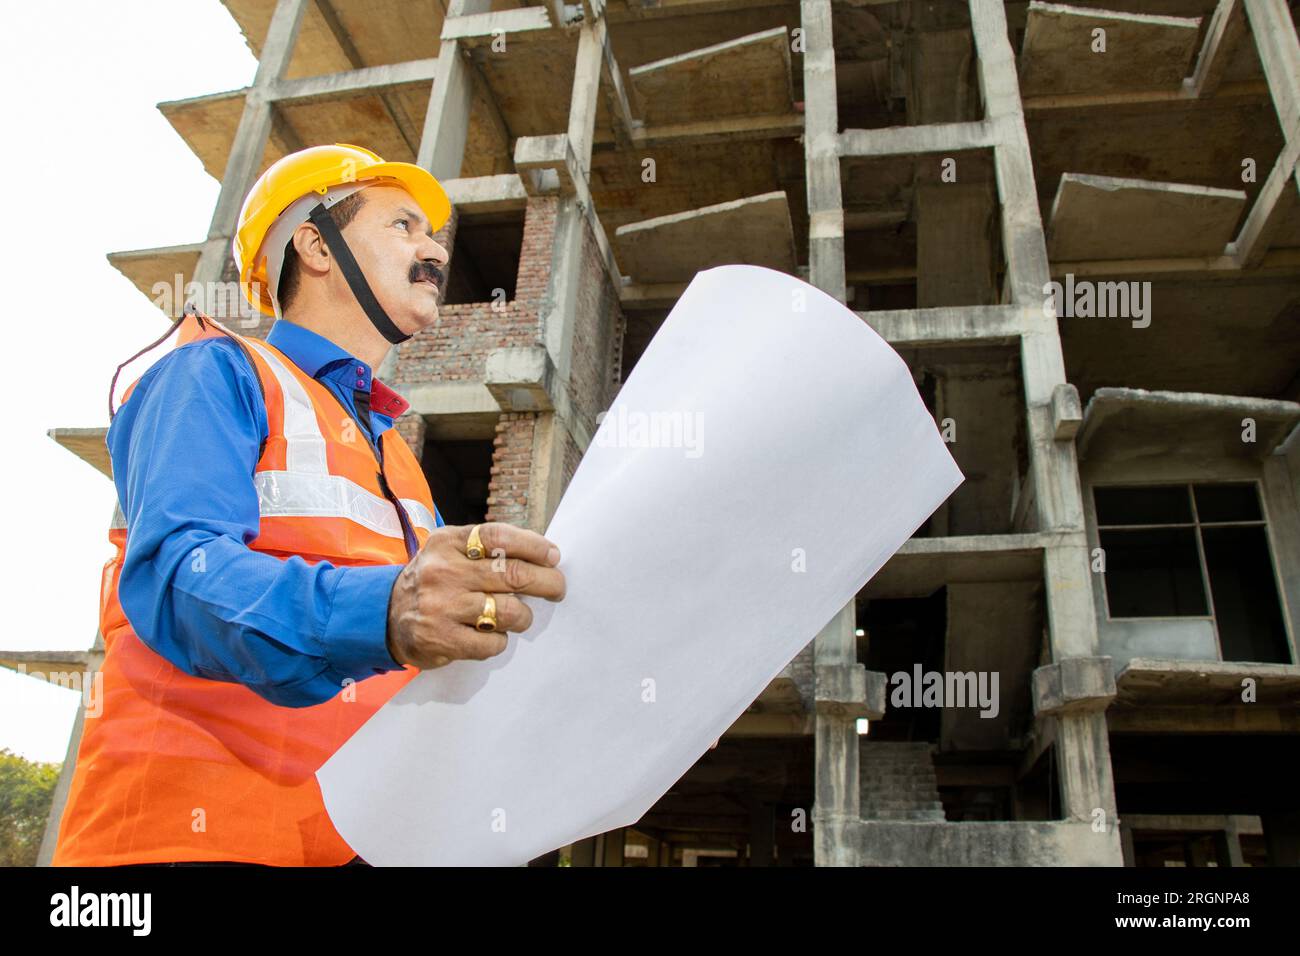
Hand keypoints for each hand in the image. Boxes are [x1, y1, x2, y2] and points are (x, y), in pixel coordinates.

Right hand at [385, 522, 565, 669]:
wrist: (385, 615)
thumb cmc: (434, 580)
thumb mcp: (448, 550)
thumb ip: (486, 549)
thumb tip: (542, 555)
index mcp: (447, 542)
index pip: (499, 537)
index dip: (534, 546)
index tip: (554, 556)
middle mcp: (443, 571)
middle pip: (512, 574)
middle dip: (546, 582)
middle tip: (557, 588)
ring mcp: (442, 607)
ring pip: (508, 612)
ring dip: (523, 616)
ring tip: (518, 616)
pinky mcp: (442, 639)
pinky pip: (493, 643)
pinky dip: (501, 640)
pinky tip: (492, 635)